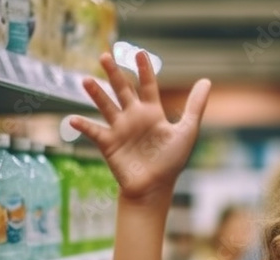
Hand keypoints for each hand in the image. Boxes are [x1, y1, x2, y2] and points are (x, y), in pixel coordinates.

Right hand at [70, 52, 210, 203]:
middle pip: (122, 90)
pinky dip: (83, 126)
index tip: (139, 52)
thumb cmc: (171, 161)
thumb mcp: (187, 131)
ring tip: (86, 80)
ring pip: (105, 106)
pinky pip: (93, 132)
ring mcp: (119, 129)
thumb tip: (206, 81)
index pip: (147, 85)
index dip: (144, 70)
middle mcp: (134, 117)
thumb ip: (195, 106)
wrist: (155, 187)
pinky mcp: (108, 144)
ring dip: (96, 94)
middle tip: (104, 56)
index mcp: (152, 113)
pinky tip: (73, 118)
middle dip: (113, 73)